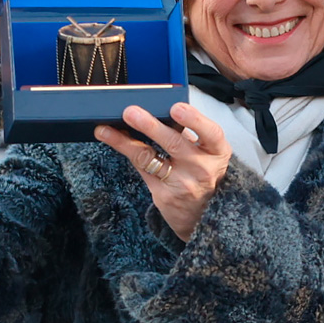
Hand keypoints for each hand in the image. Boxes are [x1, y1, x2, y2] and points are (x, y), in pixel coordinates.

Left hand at [95, 103, 231, 241]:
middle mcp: (202, 168)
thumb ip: (188, 133)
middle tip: (130, 112)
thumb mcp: (207, 153)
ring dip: (125, 141)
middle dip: (151, 127)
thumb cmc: (202, 173)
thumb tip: (156, 106)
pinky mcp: (163, 195)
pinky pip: (140, 169)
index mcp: (217, 151)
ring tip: (106, 129)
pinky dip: (125, 150)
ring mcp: (182, 184)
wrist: (203, 215)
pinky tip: (110, 137)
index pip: (211, 134)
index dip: (194, 120)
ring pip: (150, 158)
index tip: (176, 108)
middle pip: (175, 144)